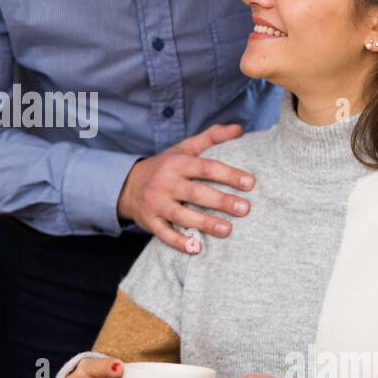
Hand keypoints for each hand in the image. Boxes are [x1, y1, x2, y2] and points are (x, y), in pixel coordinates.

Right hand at [117, 124, 255, 252]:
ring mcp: (156, 203)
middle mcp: (165, 183)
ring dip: (204, 223)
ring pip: (181, 215)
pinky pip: (164, 233)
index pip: (206, 167)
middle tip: (245, 209)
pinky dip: (179, 242)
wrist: (127, 185)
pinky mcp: (150, 221)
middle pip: (196, 193)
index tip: (250, 183)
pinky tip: (197, 248)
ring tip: (227, 230)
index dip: (228, 174)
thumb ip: (211, 137)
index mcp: (176, 163)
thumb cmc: (165, 166)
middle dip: (221, 201)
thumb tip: (239, 128)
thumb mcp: (183, 148)